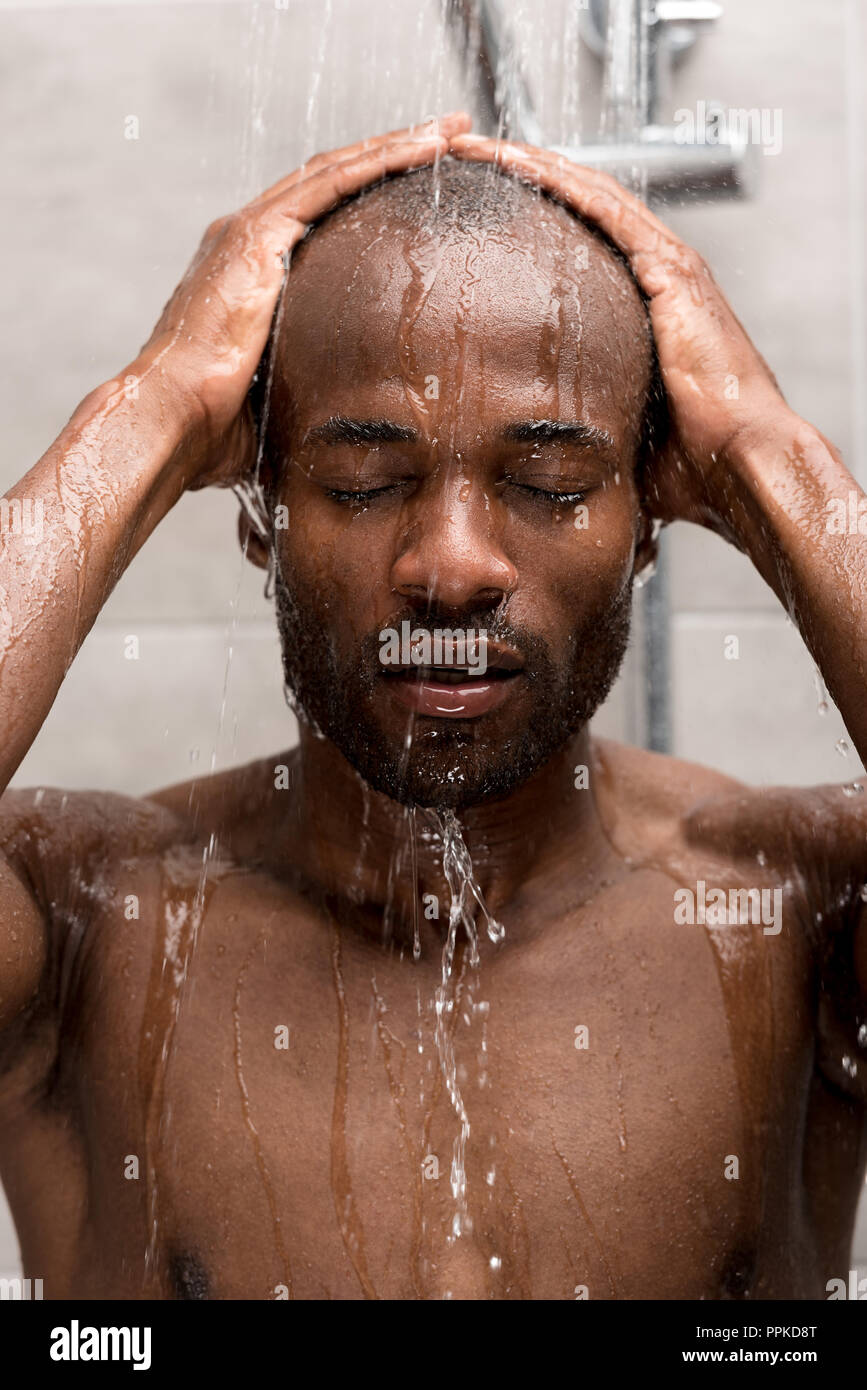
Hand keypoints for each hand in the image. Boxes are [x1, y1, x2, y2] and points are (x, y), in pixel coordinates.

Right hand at [140, 113, 471, 487]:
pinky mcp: (256, 235)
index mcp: (249, 274)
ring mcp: (249, 232)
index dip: (369, 197)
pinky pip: (331, 182)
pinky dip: (380, 159)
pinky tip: (425, 146)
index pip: (320, 219)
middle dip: (391, 155)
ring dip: (397, 145)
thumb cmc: (217, 429)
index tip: (418, 189)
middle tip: (447, 139)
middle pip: (332, 182)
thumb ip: (307, 387)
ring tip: (450, 130)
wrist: (173, 422)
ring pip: (336, 169)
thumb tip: (344, 423)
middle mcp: (246, 240)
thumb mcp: (275, 399)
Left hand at [449, 133, 794, 536]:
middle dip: (529, 176)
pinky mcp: (672, 270)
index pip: (584, 242)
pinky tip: (523, 162)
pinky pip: (609, 209)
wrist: (737, 464)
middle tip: (474, 158)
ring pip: (593, 192)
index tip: (487, 205)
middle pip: (585, 205)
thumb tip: (528, 445)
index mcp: (650, 307)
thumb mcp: (618, 428)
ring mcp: (670, 266)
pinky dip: (564, 180)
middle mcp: (662, 276)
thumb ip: (581, 416)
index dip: (538, 214)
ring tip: (483, 147)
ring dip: (537, 164)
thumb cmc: (691, 462)